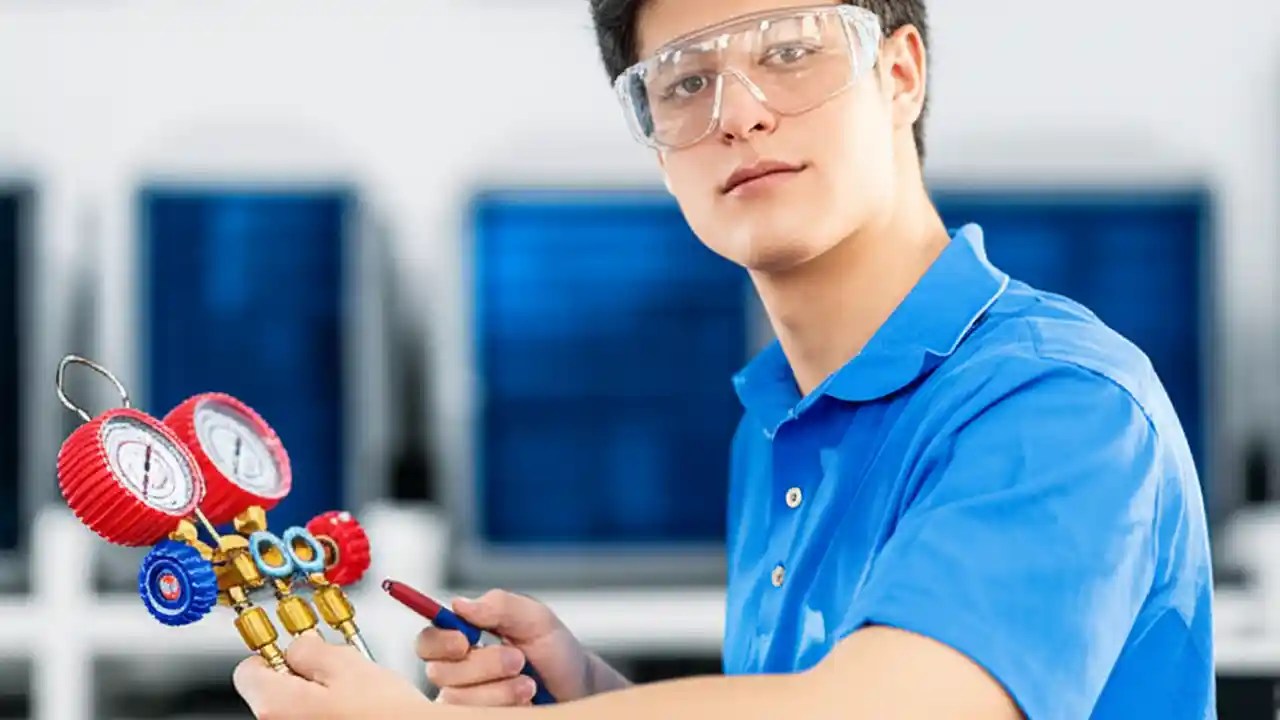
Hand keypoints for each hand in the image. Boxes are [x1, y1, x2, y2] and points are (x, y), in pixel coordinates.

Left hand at [234, 632, 435, 718]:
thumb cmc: (386, 714)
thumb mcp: (346, 663)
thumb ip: (309, 647)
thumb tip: (296, 645)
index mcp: (275, 706)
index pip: (247, 670)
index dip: (274, 654)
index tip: (296, 650)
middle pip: (272, 692)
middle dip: (301, 677)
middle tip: (337, 673)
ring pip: (295, 709)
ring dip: (318, 698)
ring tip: (354, 697)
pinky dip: (329, 716)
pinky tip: (355, 714)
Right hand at [417, 590, 630, 705]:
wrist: (577, 687)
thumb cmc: (554, 651)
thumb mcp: (534, 617)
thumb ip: (499, 605)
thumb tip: (458, 604)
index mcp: (463, 639)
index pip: (427, 641)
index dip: (438, 641)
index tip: (465, 640)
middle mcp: (458, 671)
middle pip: (439, 671)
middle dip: (483, 665)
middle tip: (518, 660)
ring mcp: (466, 701)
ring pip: (456, 699)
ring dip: (498, 690)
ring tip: (528, 684)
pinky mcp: (477, 719)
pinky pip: (473, 716)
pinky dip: (503, 707)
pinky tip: (525, 702)